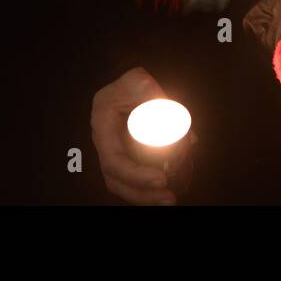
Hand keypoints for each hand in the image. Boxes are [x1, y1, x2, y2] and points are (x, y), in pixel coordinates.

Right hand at [91, 67, 179, 204]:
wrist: (131, 83)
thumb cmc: (132, 81)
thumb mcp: (140, 82)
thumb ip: (155, 100)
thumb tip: (177, 129)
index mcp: (103, 127)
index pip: (114, 161)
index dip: (136, 175)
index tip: (161, 179)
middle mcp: (105, 144)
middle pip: (116, 180)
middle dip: (142, 194)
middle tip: (169, 197)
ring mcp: (116, 152)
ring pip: (124, 184)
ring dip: (146, 196)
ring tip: (170, 199)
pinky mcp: (129, 157)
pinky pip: (135, 178)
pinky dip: (150, 188)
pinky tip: (172, 189)